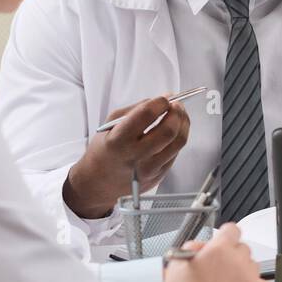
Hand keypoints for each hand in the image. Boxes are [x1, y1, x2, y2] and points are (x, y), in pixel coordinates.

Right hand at [63, 95, 191, 218]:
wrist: (98, 183)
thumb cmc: (103, 151)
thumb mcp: (109, 125)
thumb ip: (134, 110)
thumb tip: (161, 100)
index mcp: (119, 140)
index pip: (146, 114)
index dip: (160, 102)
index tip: (164, 98)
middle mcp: (135, 156)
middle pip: (168, 130)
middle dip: (177, 112)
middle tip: (177, 105)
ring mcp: (149, 168)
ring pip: (178, 143)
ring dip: (184, 124)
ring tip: (180, 115)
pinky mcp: (159, 175)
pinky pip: (176, 153)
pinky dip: (178, 138)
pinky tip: (175, 131)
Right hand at [161, 224, 259, 281]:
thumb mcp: (178, 265)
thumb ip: (192, 250)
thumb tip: (198, 247)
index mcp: (220, 249)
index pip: (232, 230)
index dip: (226, 236)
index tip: (223, 242)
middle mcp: (238, 261)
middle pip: (243, 249)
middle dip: (232, 255)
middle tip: (219, 268)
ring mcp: (249, 279)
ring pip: (251, 267)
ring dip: (241, 271)